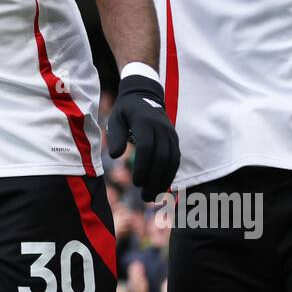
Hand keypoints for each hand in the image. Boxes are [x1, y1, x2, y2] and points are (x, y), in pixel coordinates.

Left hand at [107, 74, 179, 201]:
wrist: (145, 95)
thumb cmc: (126, 110)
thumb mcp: (116, 118)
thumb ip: (115, 135)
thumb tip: (114, 155)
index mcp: (145, 122)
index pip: (147, 147)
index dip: (143, 167)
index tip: (136, 182)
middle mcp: (161, 128)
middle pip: (161, 157)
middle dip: (154, 179)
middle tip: (145, 197)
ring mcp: (170, 133)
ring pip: (172, 160)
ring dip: (164, 180)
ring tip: (153, 196)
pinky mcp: (174, 139)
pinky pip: (176, 158)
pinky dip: (170, 174)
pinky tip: (162, 186)